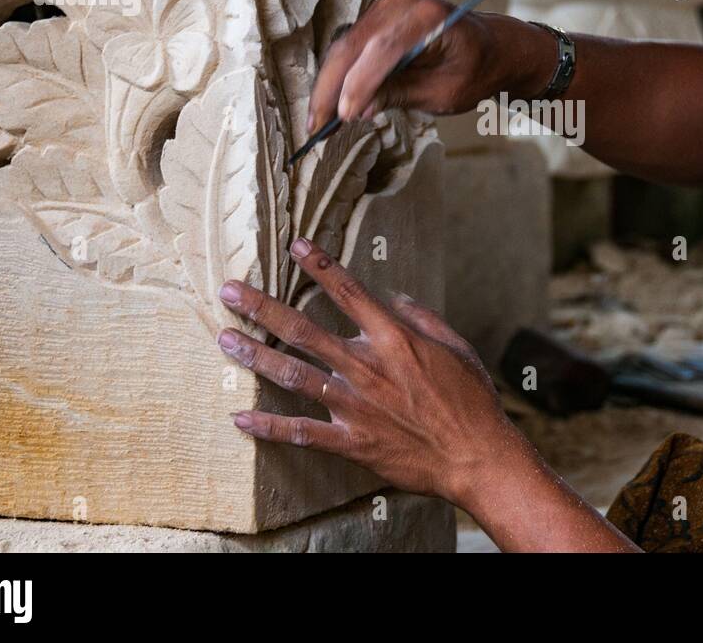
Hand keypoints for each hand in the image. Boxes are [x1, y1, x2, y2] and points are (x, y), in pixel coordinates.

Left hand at [215, 237, 517, 504]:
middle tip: (229, 292)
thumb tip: (395, 296)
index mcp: (394, 339)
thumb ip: (423, 319)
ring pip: (293, 374)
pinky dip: (269, 425)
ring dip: (255, 356)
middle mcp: (368, 367)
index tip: (294, 246)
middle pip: (303, 330)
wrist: (477, 457)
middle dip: (262, 308)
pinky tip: (240, 418)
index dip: (319, 265)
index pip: (348, 291)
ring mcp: (356, 405)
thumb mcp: (456, 348)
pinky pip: (301, 432)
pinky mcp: (352, 441)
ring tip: (225, 340)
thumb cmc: (471, 401)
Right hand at [305, 0, 555, 132]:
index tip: (343, 117)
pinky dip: (339, 73)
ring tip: (318, 121)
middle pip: (353, 45)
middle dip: (331, 88)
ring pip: (345, 46)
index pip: (383, 49)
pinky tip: (332, 102)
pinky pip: (351, 45)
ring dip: (329, 83)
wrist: (494, 47)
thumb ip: (400, 95)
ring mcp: (387, 3)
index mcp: (429, 17)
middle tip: (316, 126)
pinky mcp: (378, 14)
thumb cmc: (476, 69)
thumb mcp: (444, 93)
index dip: (359, 84)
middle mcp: (403, 1)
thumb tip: (356, 109)